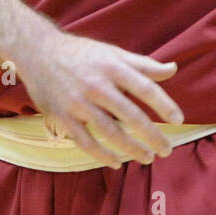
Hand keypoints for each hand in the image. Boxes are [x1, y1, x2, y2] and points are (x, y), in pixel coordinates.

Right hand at [14, 21, 183, 167]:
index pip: (144, 88)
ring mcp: (77, 103)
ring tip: (147, 158)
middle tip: (167, 150)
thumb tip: (173, 69)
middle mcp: (96, 85)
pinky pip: (85, 142)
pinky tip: (116, 162)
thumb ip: (142, 64)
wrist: (37, 51)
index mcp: (112, 67)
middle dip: (152, 136)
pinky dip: (102, 155)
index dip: (164, 105)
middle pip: (130, 115)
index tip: (178, 120)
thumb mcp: (112, 53)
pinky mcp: (61, 116)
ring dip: (131, 149)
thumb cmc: (81, 53)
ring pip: (110, 132)